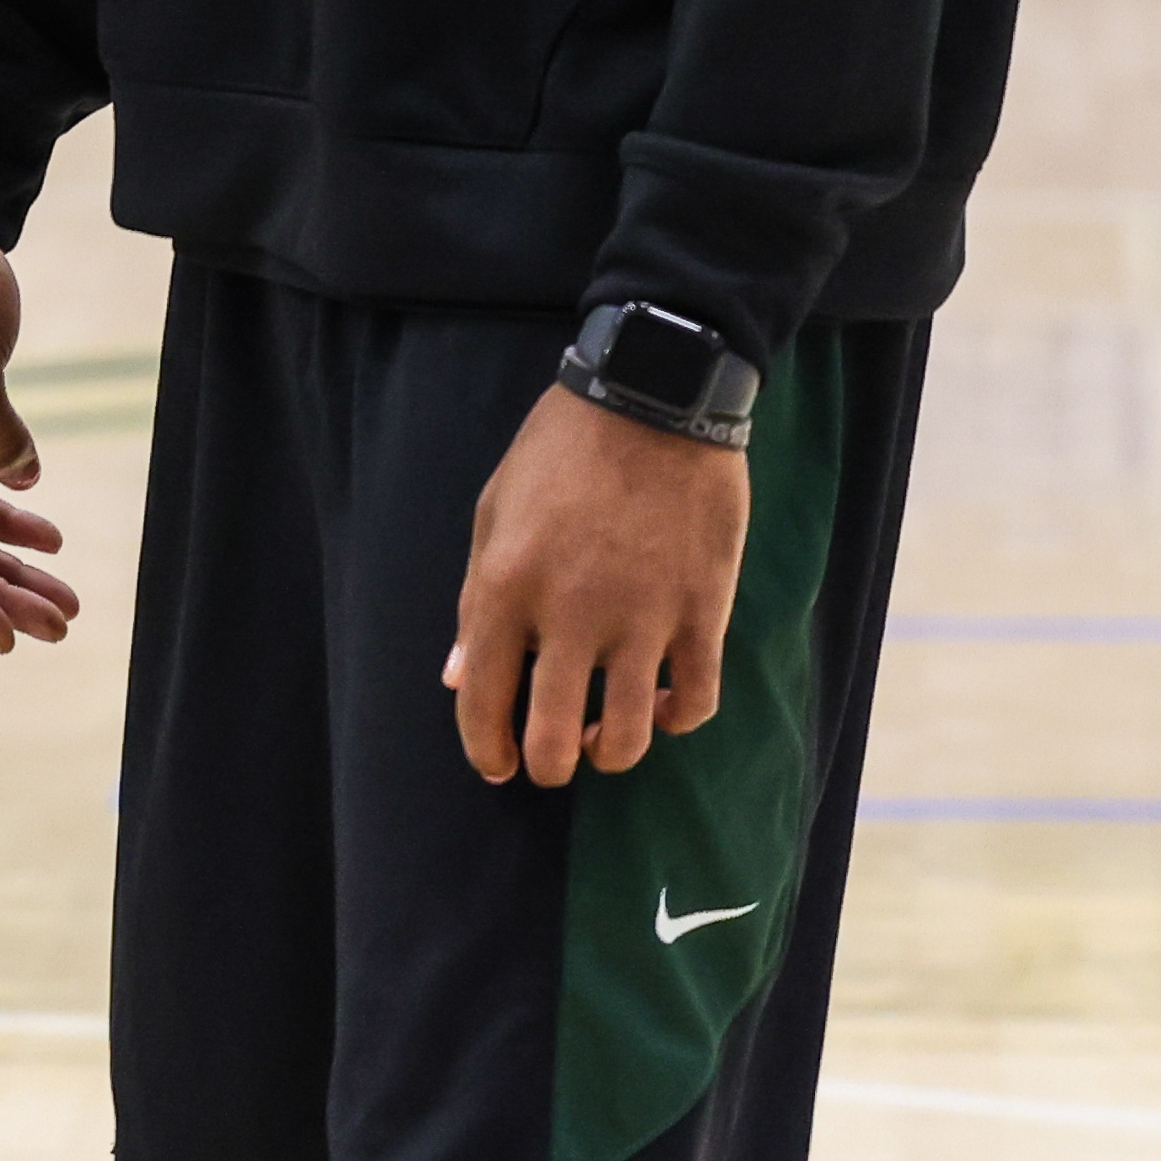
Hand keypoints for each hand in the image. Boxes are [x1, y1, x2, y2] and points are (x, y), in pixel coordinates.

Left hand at [448, 379, 748, 785]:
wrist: (651, 395)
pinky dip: (676, 720)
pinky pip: (694, 703)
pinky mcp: (703, 612)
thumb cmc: (560, 449)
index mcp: (507, 585)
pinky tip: (662, 706)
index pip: (482, 699)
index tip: (496, 763)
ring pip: (627, 738)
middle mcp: (571, 614)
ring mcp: (643, 618)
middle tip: (551, 757)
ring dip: (609, 754)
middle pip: (554, 739)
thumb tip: (456, 678)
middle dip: (546, 765)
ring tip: (601, 741)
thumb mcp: (494, 510)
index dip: (485, 748)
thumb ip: (473, 601)